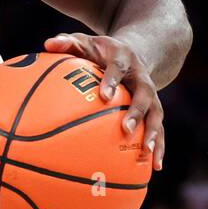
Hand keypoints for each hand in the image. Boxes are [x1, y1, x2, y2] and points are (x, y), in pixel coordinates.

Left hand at [43, 32, 163, 170]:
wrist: (135, 50)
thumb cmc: (99, 50)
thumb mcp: (83, 41)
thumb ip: (66, 42)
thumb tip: (47, 43)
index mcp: (124, 58)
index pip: (118, 68)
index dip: (112, 81)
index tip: (103, 96)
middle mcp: (141, 76)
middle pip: (145, 94)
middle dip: (137, 112)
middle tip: (126, 129)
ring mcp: (151, 93)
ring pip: (157, 113)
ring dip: (155, 133)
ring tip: (146, 153)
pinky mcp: (154, 108)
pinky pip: (160, 128)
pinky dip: (160, 145)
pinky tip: (155, 166)